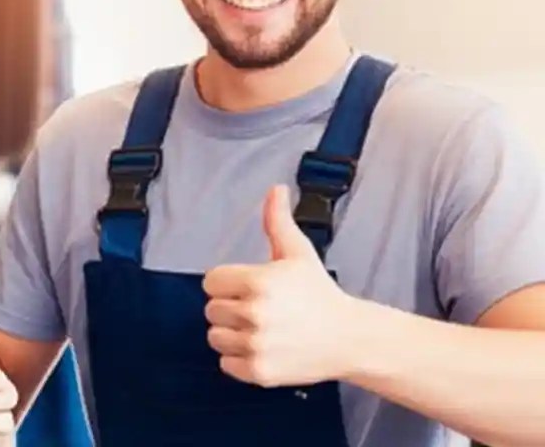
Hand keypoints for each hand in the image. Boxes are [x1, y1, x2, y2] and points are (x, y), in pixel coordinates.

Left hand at [203, 185, 361, 386]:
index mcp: (258, 282)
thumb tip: (275, 189)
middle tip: (259, 309)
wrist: (349, 338)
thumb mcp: (298, 253)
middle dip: (231, 308)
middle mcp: (254, 314)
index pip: (211, 282)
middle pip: (212, 310)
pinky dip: (239, 360)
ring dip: (232, 334)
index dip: (228, 283)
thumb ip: (278, 221)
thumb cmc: (319, 293)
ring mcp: (256, 345)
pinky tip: (262, 348)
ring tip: (260, 329)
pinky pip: (226, 364)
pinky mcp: (259, 372)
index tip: (249, 287)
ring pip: (215, 337)